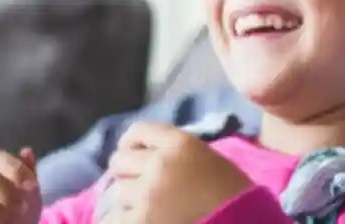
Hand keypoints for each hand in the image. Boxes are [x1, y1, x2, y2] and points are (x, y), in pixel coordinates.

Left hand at [100, 122, 252, 223]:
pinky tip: (132, 223)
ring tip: (139, 211)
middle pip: (119, 160)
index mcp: (180, 143)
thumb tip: (144, 160)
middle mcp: (159, 164)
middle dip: (124, 174)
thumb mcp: (209, 161)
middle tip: (135, 187)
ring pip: (115, 192)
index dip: (130, 143)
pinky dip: (118, 222)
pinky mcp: (139, 223)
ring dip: (124, 202)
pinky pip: (111, 219)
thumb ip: (177, 155)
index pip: (138, 130)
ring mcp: (147, 195)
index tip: (131, 153)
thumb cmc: (232, 198)